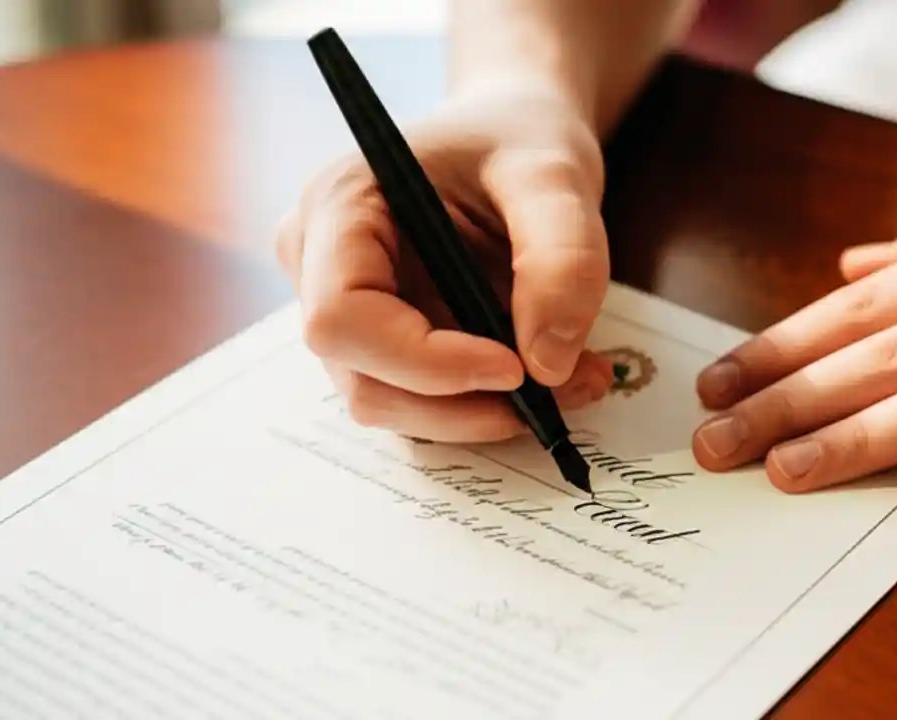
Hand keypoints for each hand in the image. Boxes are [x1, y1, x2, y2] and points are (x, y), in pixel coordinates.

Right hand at [276, 89, 614, 441]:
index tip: (517, 368)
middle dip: (465, 403)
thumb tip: (547, 363)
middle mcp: (320, 266)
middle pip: (366, 379)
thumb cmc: (520, 138)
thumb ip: (563, 257)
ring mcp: (348, 313)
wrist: (517, 139)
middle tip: (565, 388)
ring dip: (485, 413)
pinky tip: (554, 372)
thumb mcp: (558, 175)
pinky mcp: (383, 345)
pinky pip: (426, 402)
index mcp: (338, 207)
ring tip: (575, 377)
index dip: (425, 361)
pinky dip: (490, 404)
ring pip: (396, 405)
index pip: (343, 318)